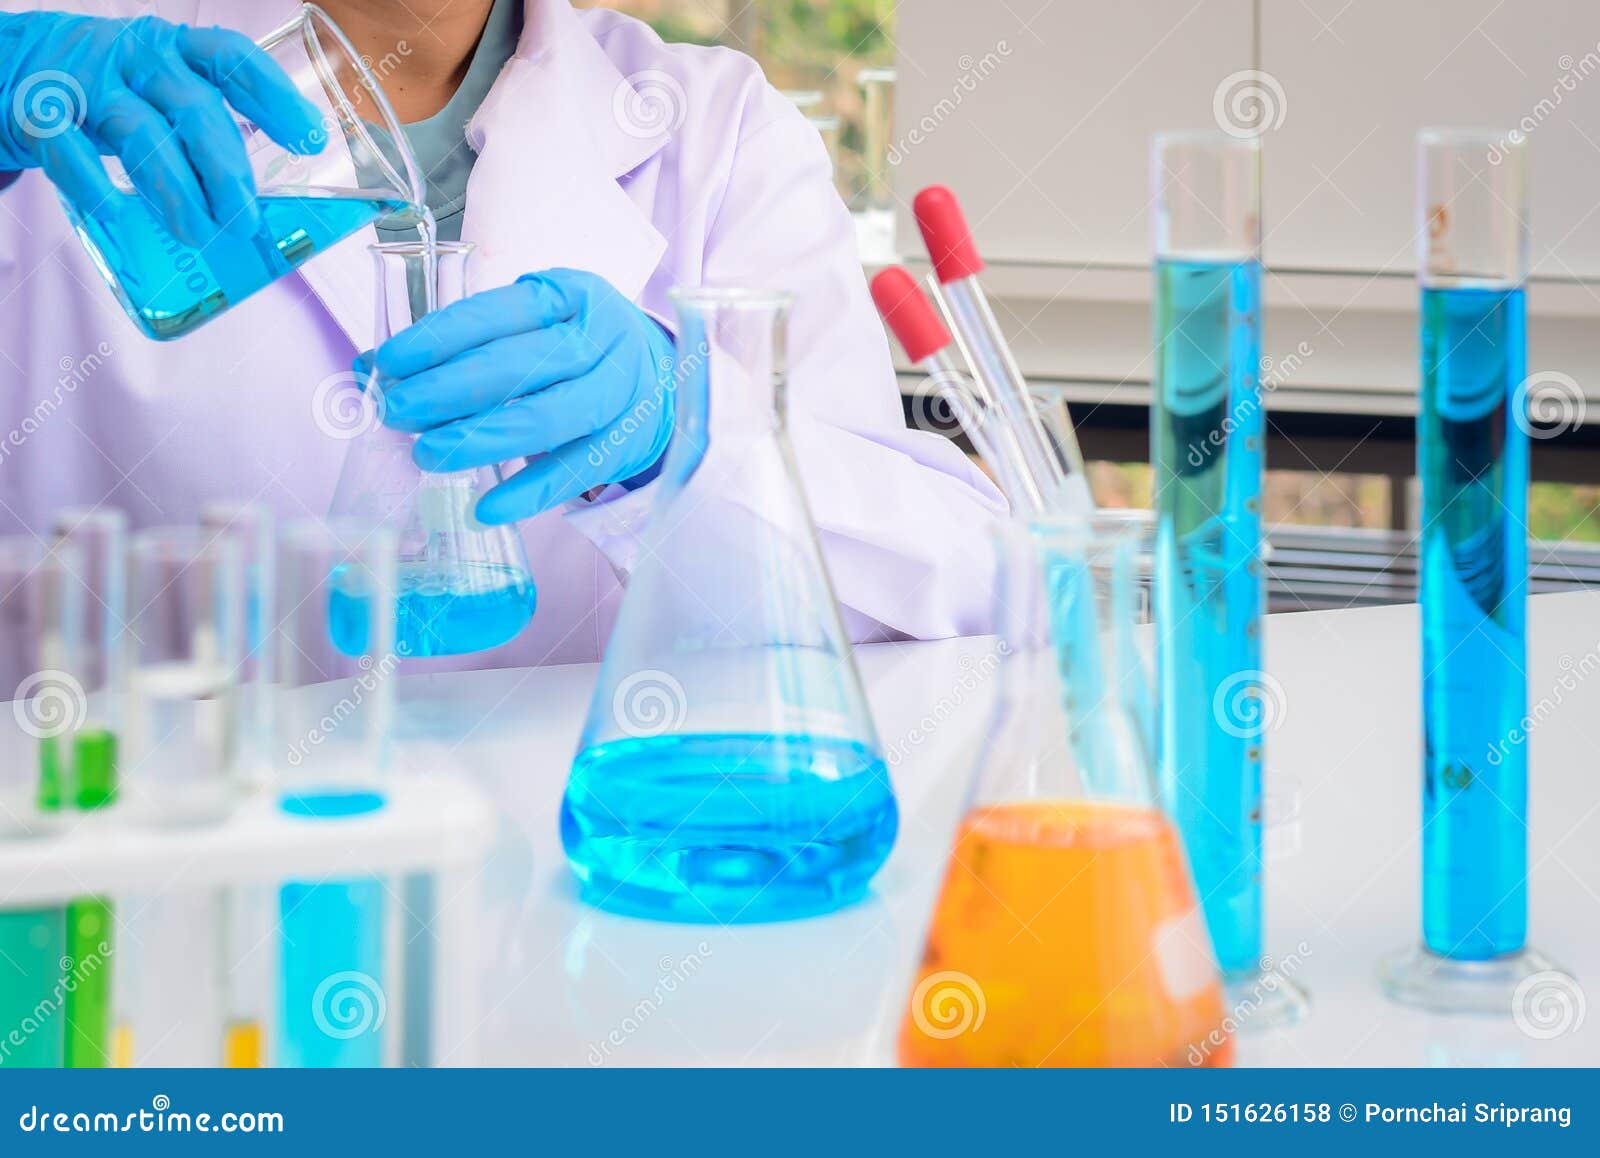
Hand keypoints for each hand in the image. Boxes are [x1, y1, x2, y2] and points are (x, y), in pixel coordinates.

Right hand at [0, 12, 323, 246]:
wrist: (12, 66)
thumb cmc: (111, 91)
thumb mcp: (160, 91)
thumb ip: (205, 130)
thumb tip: (267, 205)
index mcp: (174, 49)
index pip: (231, 58)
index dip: (274, 96)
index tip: (310, 139)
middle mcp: (134, 58)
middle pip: (192, 108)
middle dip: (225, 168)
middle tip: (245, 220)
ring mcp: (86, 82)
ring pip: (139, 132)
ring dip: (175, 189)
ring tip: (201, 234)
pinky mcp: (39, 113)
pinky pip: (67, 149)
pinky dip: (92, 184)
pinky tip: (117, 215)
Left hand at [358, 268, 676, 524]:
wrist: (660, 381)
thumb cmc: (575, 349)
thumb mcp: (531, 326)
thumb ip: (461, 344)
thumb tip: (370, 369)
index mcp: (571, 296)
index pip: (497, 313)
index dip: (439, 338)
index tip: (388, 362)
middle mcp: (602, 339)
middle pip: (519, 365)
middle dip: (448, 390)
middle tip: (396, 412)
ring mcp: (619, 393)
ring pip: (546, 417)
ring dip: (480, 439)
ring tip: (427, 454)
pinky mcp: (624, 444)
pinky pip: (572, 471)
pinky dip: (526, 493)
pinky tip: (483, 506)